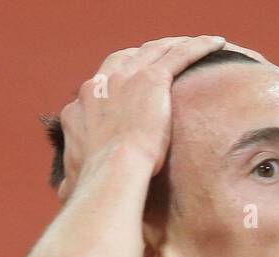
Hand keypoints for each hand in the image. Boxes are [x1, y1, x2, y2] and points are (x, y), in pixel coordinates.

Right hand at [56, 35, 227, 201]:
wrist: (114, 174)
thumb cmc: (97, 184)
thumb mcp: (76, 176)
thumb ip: (72, 176)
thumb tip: (61, 191)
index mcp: (84, 103)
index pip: (103, 83)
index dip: (120, 81)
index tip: (132, 86)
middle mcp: (102, 83)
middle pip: (127, 59)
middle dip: (144, 56)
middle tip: (163, 60)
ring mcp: (126, 78)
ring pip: (155, 51)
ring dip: (175, 46)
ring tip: (194, 46)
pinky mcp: (152, 79)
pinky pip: (180, 55)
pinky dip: (199, 47)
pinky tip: (217, 43)